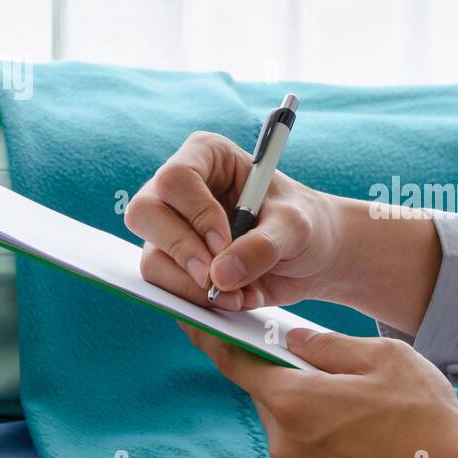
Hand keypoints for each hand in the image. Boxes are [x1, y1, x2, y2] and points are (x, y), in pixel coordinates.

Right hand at [125, 131, 347, 311]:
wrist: (311, 257)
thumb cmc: (304, 225)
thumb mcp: (294, 229)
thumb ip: (261, 247)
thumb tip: (220, 275)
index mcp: (206, 156)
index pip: (176, 179)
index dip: (196, 214)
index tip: (224, 241)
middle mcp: (179, 190)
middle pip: (145, 214)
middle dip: (181, 251)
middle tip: (215, 278)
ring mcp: (172, 228)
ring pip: (152, 258)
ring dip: (192, 286)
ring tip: (237, 296)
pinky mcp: (175, 264)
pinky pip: (165, 286)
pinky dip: (197, 301)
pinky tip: (233, 299)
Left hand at [180, 324, 457, 457]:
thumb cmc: (426, 419)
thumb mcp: (383, 358)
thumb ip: (329, 346)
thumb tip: (294, 342)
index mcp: (294, 403)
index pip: (235, 364)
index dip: (212, 339)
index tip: (194, 323)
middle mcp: (287, 444)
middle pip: (272, 397)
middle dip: (295, 379)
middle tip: (338, 370)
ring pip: (294, 428)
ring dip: (317, 413)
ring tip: (368, 410)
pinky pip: (314, 457)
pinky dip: (331, 442)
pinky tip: (371, 438)